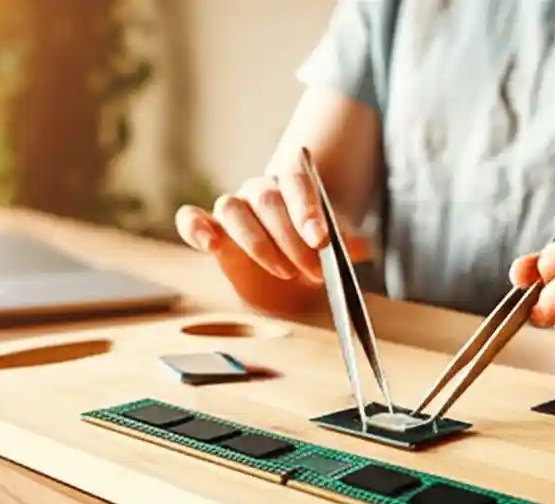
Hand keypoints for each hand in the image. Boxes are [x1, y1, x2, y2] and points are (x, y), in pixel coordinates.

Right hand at [175, 173, 369, 281]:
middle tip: (314, 270)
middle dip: (291, 239)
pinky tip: (209, 244)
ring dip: (256, 242)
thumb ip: (349, 243)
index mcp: (291, 182)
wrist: (295, 263)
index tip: (322, 239)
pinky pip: (191, 219)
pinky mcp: (212, 231)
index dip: (307, 210)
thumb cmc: (315, 248)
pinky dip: (195, 228)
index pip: (296, 182)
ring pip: (231, 208)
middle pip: (267, 201)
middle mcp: (260, 190)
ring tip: (283, 271)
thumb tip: (362, 246)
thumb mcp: (338, 245)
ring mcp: (233, 208)